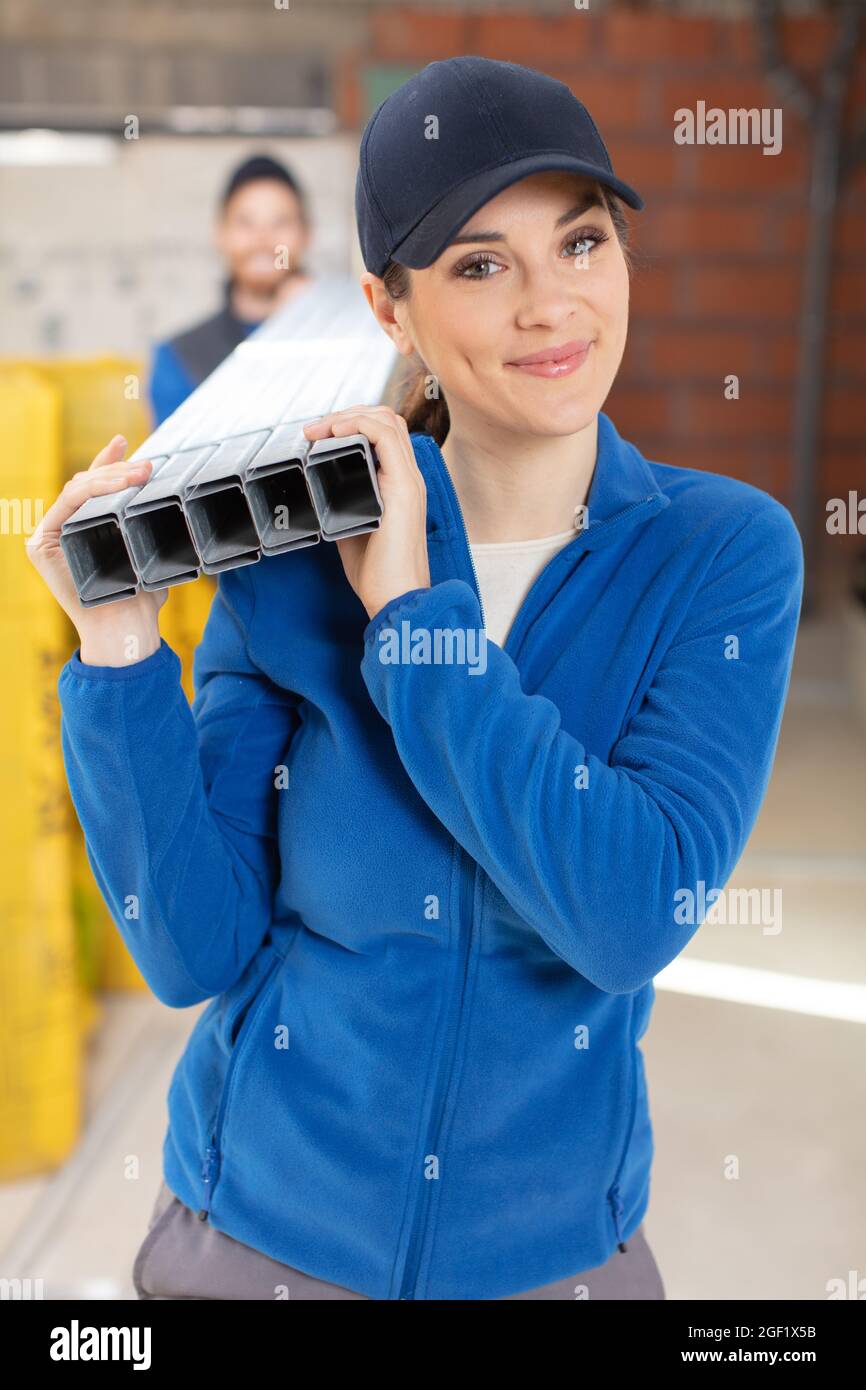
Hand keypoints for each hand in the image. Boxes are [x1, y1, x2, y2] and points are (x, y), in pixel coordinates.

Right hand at [25, 434, 165, 665]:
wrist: (126, 630)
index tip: (125, 442)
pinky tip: (119, 483)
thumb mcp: (149, 554)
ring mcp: (47, 535)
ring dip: (112, 475)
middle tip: (149, 464)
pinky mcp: (41, 544)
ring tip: (142, 473)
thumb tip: (168, 505)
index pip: (94, 488)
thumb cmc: (140, 598)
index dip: (107, 462)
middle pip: (87, 484)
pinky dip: (94, 488)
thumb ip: (147, 529)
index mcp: (83, 530)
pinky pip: (69, 502)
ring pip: (78, 488)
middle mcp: (61, 529)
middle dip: (118, 469)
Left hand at [303, 406, 430, 621]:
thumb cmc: (377, 572)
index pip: (384, 433)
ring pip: (388, 421)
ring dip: (349, 416)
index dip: (351, 423)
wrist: (395, 598)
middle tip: (314, 430)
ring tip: (320, 429)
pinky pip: (387, 438)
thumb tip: (320, 486)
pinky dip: (360, 425)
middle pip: (387, 419)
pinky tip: (335, 433)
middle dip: (347, 414)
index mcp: (400, 484)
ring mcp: (410, 481)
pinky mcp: (404, 489)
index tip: (318, 436)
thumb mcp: (353, 525)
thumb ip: (345, 502)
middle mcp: (409, 477)